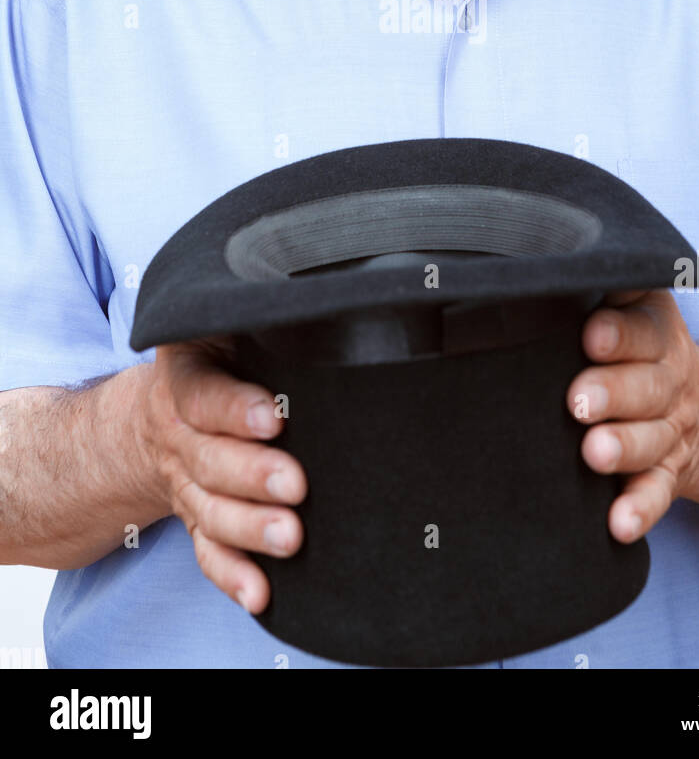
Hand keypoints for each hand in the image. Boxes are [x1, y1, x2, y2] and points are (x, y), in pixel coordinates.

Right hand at [142, 337, 306, 613]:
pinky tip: (261, 593)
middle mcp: (179, 431)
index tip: (276, 418)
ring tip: (290, 538)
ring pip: (211, 509)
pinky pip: (208, 549)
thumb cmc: (219, 348)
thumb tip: (331, 312)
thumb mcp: (225, 321)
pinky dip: (232, 574)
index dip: (236, 409)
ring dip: (249, 528)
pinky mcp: (198, 514)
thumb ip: (265, 318)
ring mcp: (186, 479)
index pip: (202, 394)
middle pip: (210, 459)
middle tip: (296, 485)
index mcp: (185, 373)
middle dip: (253, 475)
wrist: (162, 404)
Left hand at [565, 288, 698, 543]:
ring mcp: (669, 431)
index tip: (591, 336)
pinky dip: (639, 510)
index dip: (620, 334)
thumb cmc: (639, 346)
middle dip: (613, 392)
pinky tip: (617, 523)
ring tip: (594, 453)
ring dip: (623, 447)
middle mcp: (667, 381)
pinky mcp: (665, 474)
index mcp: (657, 333)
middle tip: (579, 400)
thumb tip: (543, 262)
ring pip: (649, 441)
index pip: (645, 329)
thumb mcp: (634, 306)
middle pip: (646, 386)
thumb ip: (601, 287)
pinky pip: (656, 494)